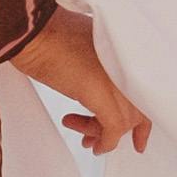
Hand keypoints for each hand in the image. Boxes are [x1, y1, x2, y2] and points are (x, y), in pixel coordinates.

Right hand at [21, 5, 150, 153]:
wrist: (30, 30)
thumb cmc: (49, 34)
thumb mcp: (88, 50)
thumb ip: (106, 71)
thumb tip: (105, 97)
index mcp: (128, 51)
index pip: (146, 93)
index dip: (142, 121)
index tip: (138, 140)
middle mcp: (130, 66)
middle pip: (137, 110)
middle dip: (117, 131)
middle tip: (97, 142)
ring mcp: (120, 79)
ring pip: (125, 120)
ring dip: (101, 133)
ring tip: (83, 137)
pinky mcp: (104, 94)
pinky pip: (113, 128)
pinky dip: (105, 141)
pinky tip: (94, 146)